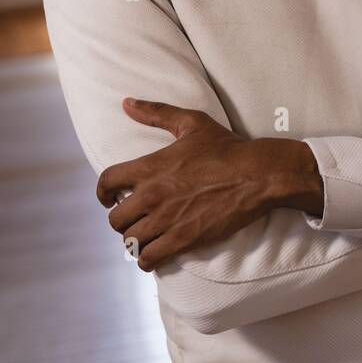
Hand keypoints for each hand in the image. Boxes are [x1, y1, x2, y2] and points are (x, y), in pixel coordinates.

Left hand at [96, 99, 323, 269]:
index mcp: (150, 167)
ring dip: (136, 241)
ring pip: (131, 241)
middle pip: (115, 219)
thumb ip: (156, 112)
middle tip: (135, 220)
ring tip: (146, 238)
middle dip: (122, 220)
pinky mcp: (183, 239)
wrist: (256, 175)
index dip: (102, 193)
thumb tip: (126, 102)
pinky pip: (150, 258)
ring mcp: (166, 220)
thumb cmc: (226, 148)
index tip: (108, 199)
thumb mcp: (191, 122)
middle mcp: (152, 195)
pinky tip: (155, 255)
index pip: (106, 182)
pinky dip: (148, 260)